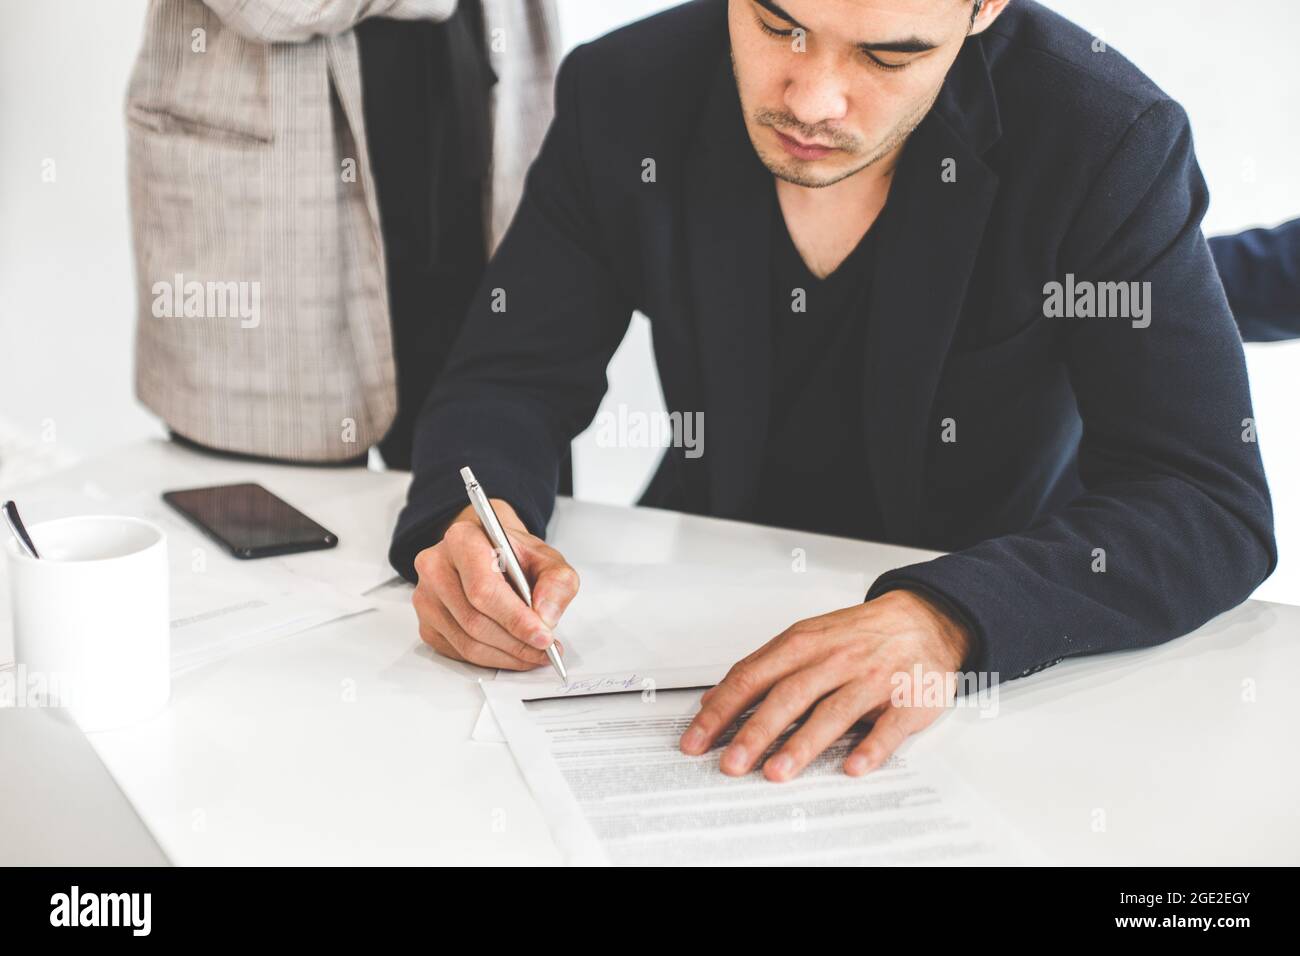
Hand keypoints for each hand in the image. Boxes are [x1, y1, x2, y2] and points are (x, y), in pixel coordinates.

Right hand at [411, 500, 579, 669]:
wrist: (488, 553)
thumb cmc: (513, 555)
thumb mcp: (546, 558)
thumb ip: (557, 583)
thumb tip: (545, 618)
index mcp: (462, 540)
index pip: (484, 589)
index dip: (515, 618)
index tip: (543, 637)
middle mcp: (435, 566)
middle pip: (475, 621)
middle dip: (516, 643)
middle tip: (546, 650)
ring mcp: (426, 597)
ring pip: (467, 643)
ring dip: (507, 656)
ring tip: (534, 653)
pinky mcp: (426, 623)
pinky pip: (459, 653)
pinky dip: (491, 659)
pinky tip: (512, 652)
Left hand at [679, 589, 971, 780]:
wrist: (922, 618)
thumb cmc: (856, 635)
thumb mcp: (805, 639)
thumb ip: (761, 669)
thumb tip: (712, 700)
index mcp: (803, 644)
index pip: (751, 677)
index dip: (721, 710)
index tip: (696, 739)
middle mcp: (834, 660)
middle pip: (788, 695)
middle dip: (755, 732)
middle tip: (730, 764)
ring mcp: (871, 679)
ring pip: (832, 711)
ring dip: (803, 744)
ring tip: (776, 772)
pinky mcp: (907, 699)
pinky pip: (888, 726)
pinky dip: (871, 747)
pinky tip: (852, 767)